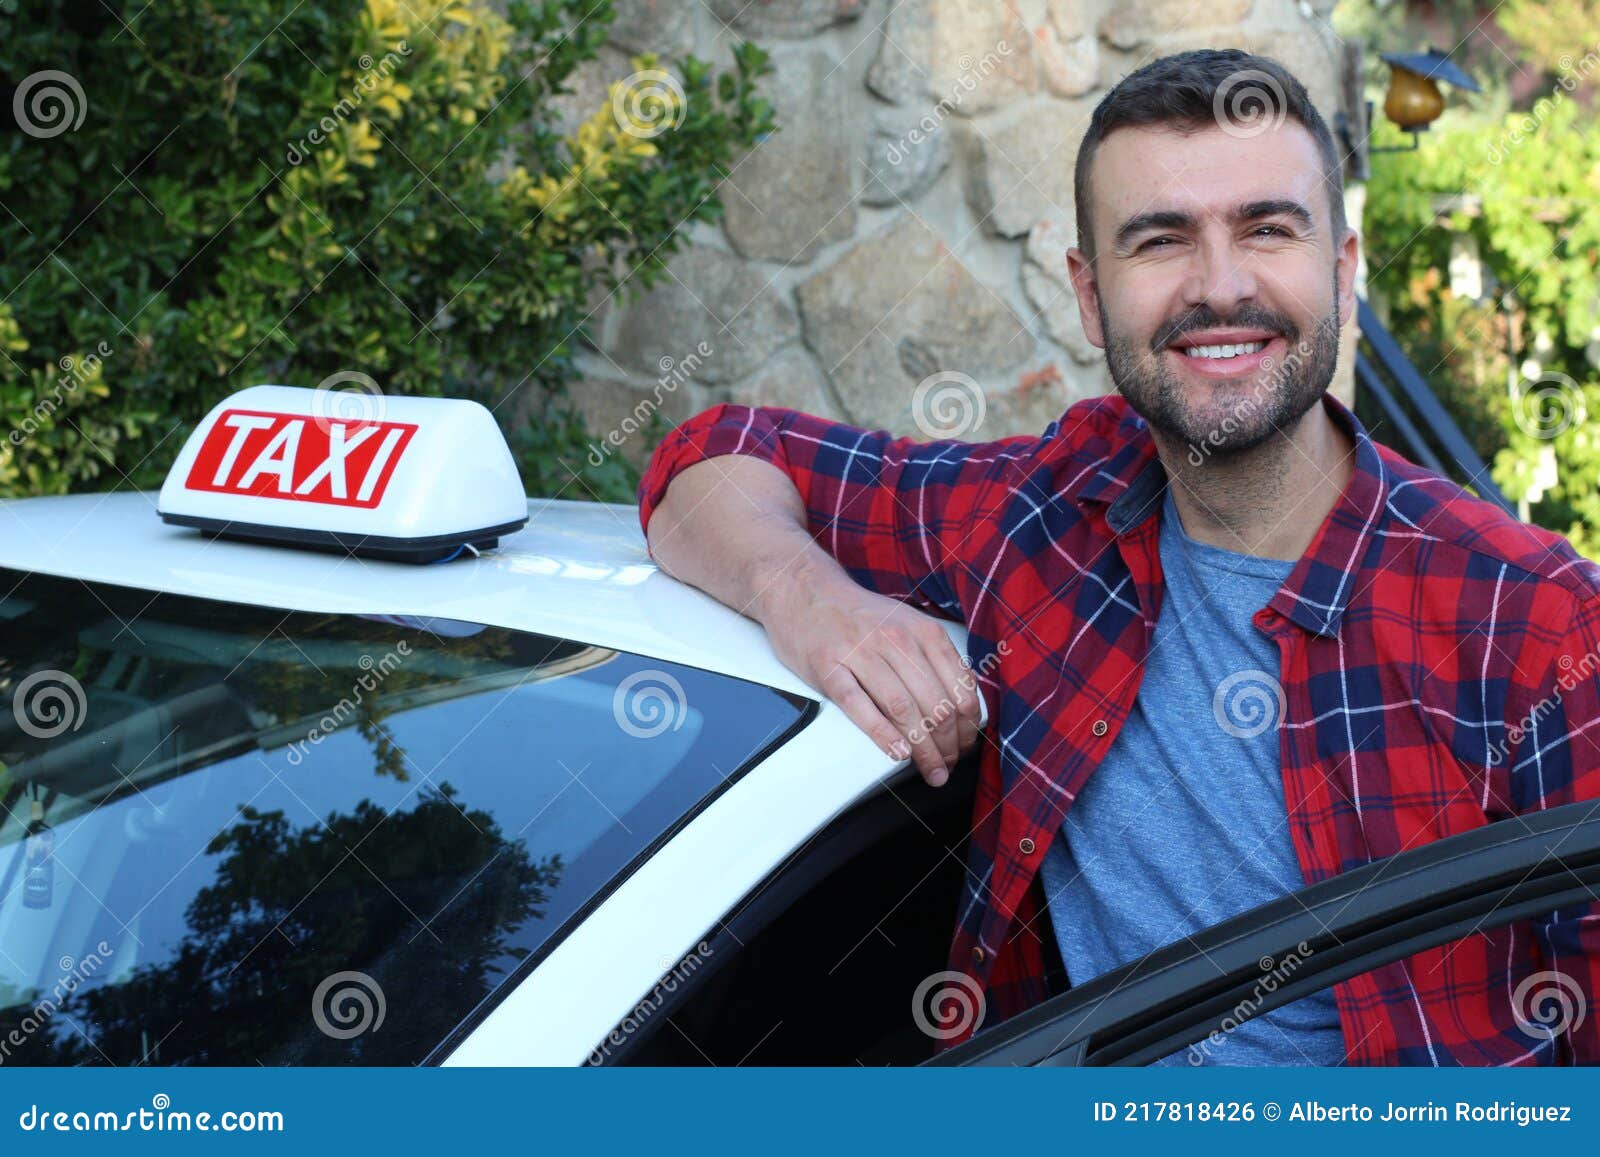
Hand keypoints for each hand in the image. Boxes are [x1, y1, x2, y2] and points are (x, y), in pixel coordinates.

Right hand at [755, 558, 982, 785]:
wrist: (804, 591)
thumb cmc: (857, 615)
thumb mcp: (906, 623)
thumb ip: (933, 657)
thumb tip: (961, 701)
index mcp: (922, 631)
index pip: (959, 687)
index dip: (967, 725)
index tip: (965, 745)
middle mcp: (895, 639)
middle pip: (934, 704)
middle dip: (948, 745)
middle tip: (947, 766)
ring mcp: (860, 652)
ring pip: (903, 709)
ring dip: (922, 748)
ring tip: (930, 769)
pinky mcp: (828, 667)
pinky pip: (859, 706)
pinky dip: (882, 734)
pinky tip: (897, 751)